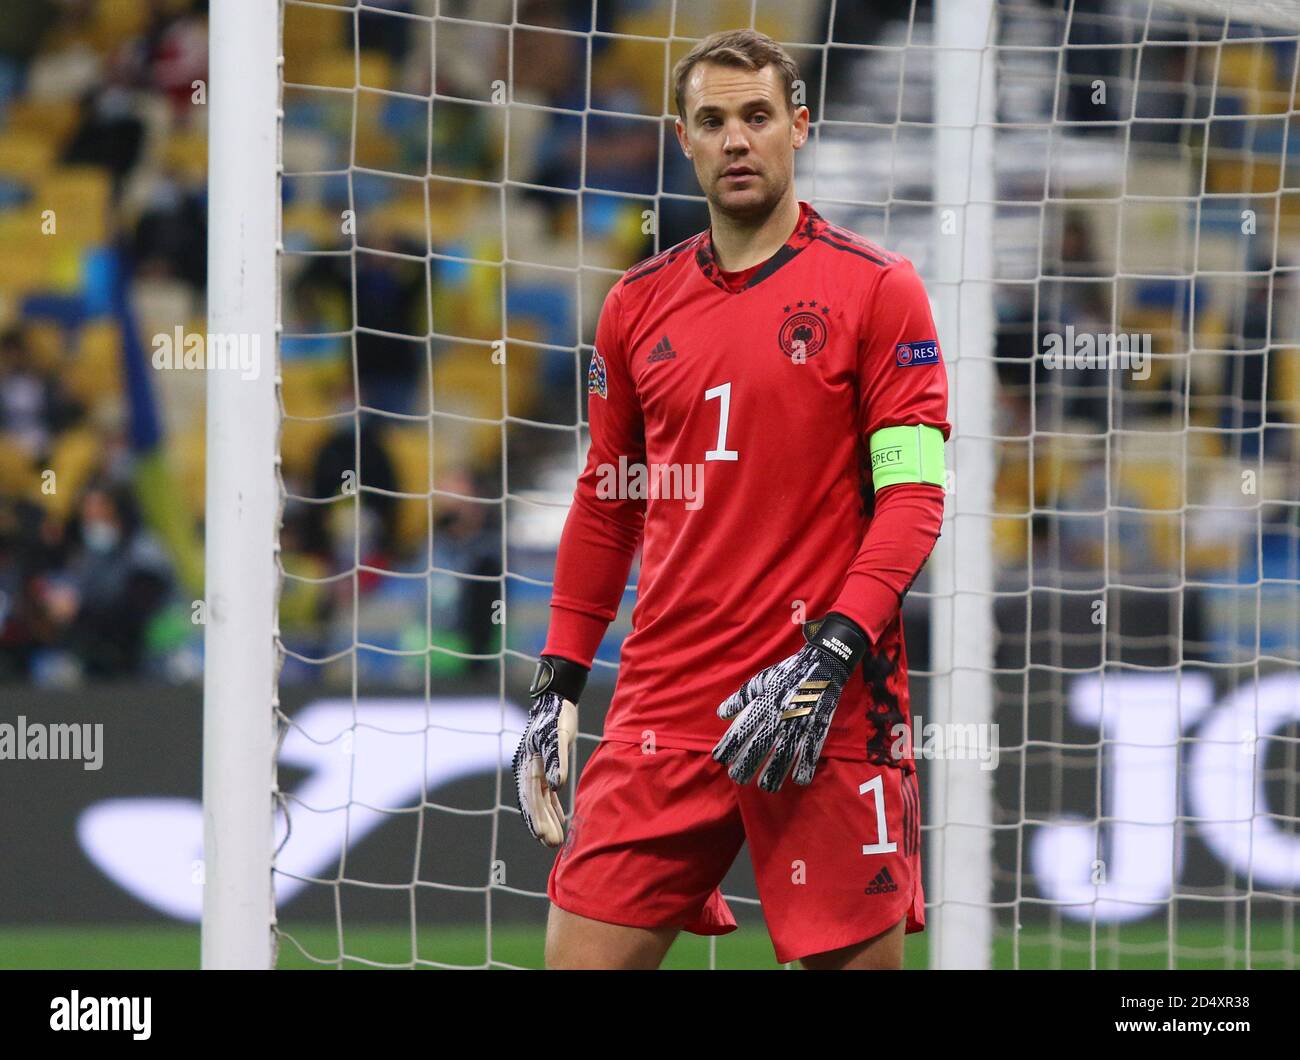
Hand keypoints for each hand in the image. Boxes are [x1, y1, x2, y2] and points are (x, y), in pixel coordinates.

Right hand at [512, 655, 585, 845]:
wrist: (556, 699)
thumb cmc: (557, 717)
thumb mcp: (559, 737)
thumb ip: (558, 760)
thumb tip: (556, 786)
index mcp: (528, 765)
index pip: (531, 797)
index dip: (537, 818)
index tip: (543, 836)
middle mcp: (528, 770)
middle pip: (533, 802)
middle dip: (541, 824)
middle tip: (552, 844)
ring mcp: (535, 769)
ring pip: (540, 800)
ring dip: (546, 819)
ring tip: (555, 841)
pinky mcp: (546, 767)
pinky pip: (546, 792)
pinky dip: (552, 807)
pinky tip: (559, 820)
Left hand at [712, 613, 868, 791]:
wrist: (821, 664)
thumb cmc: (786, 674)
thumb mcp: (760, 681)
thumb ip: (740, 698)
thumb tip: (722, 714)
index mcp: (762, 703)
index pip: (741, 729)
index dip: (729, 746)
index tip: (719, 759)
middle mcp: (778, 716)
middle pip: (759, 746)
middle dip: (746, 765)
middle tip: (737, 778)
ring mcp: (799, 723)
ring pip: (784, 755)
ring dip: (774, 773)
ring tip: (765, 786)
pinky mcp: (817, 727)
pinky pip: (811, 751)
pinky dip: (805, 767)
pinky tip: (799, 780)